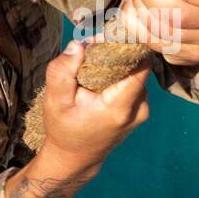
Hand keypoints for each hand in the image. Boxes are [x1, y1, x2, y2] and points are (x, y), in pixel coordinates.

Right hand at [38, 40, 149, 173]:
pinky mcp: (141, 109)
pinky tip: (102, 81)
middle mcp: (139, 109)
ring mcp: (143, 110)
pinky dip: (120, 76)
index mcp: (120, 107)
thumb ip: (63, 70)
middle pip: (138, 67)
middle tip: (94, 51)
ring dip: (118, 65)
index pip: (140, 66)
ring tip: (95, 67)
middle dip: (118, 54)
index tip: (105, 40)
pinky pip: (135, 82)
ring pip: (137, 73)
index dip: (125, 47)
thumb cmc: (64, 128)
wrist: (75, 157)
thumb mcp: (55, 100)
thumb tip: (80, 44)